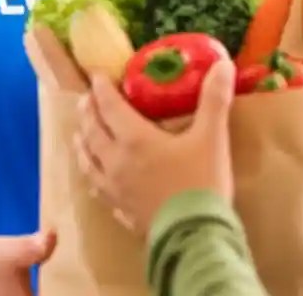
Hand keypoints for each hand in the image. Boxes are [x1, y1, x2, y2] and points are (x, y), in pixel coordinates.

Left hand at [75, 58, 235, 233]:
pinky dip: (92, 176)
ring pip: (88, 161)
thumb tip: (222, 63)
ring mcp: (115, 190)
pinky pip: (98, 190)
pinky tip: (96, 178)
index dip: (101, 89)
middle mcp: (116, 162)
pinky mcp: (121, 211)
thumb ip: (214, 100)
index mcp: (134, 139)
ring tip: (79, 134)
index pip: (109, 107)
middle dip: (88, 113)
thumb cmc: (201, 183)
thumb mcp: (212, 138)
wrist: (194, 237)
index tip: (96, 75)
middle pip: (93, 132)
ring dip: (82, 143)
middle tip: (86, 100)